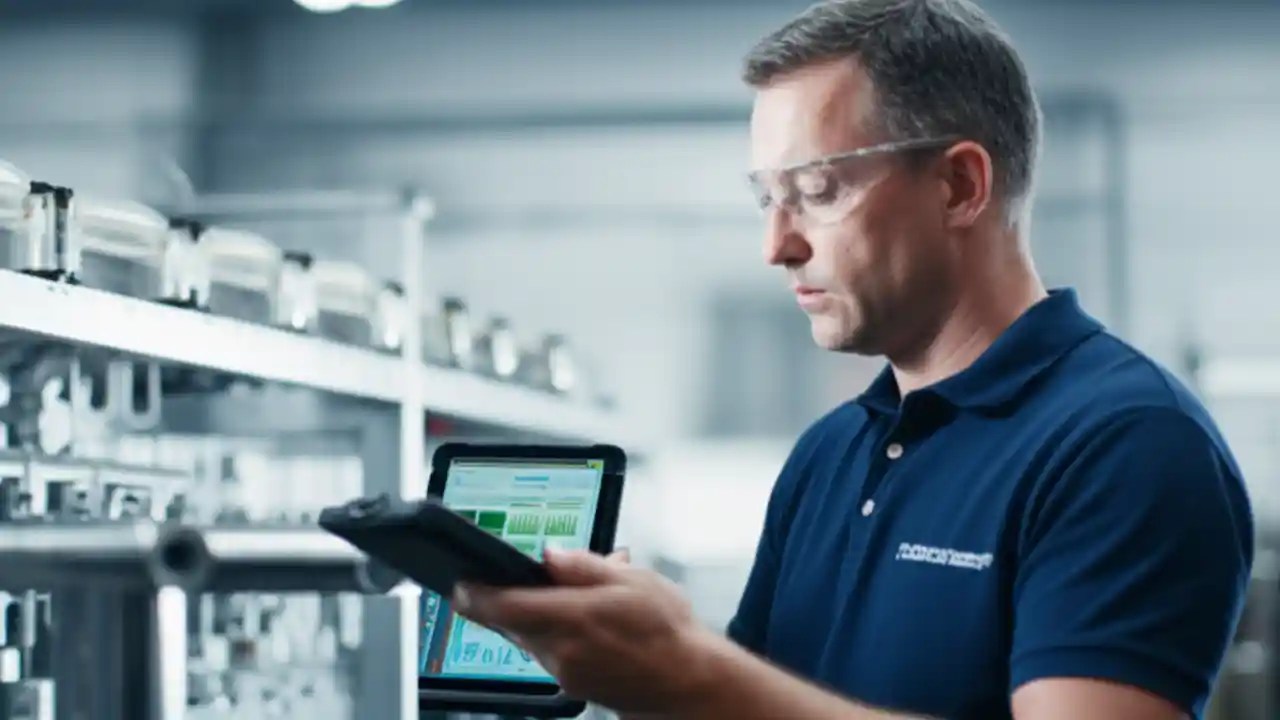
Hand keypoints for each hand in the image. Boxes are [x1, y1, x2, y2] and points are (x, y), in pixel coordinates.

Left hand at [451, 547, 713, 714]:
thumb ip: (584, 566)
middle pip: (511, 623)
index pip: (504, 606)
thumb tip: (550, 556)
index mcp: (573, 618)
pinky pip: (547, 654)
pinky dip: (552, 635)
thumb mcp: (633, 580)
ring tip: (568, 598)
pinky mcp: (571, 687)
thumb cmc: (669, 631)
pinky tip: (579, 623)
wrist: (690, 683)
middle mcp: (561, 651)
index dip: (474, 594)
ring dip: (534, 618)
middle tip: (514, 578)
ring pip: (528, 639)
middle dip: (509, 600)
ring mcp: (564, 672)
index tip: (460, 583)